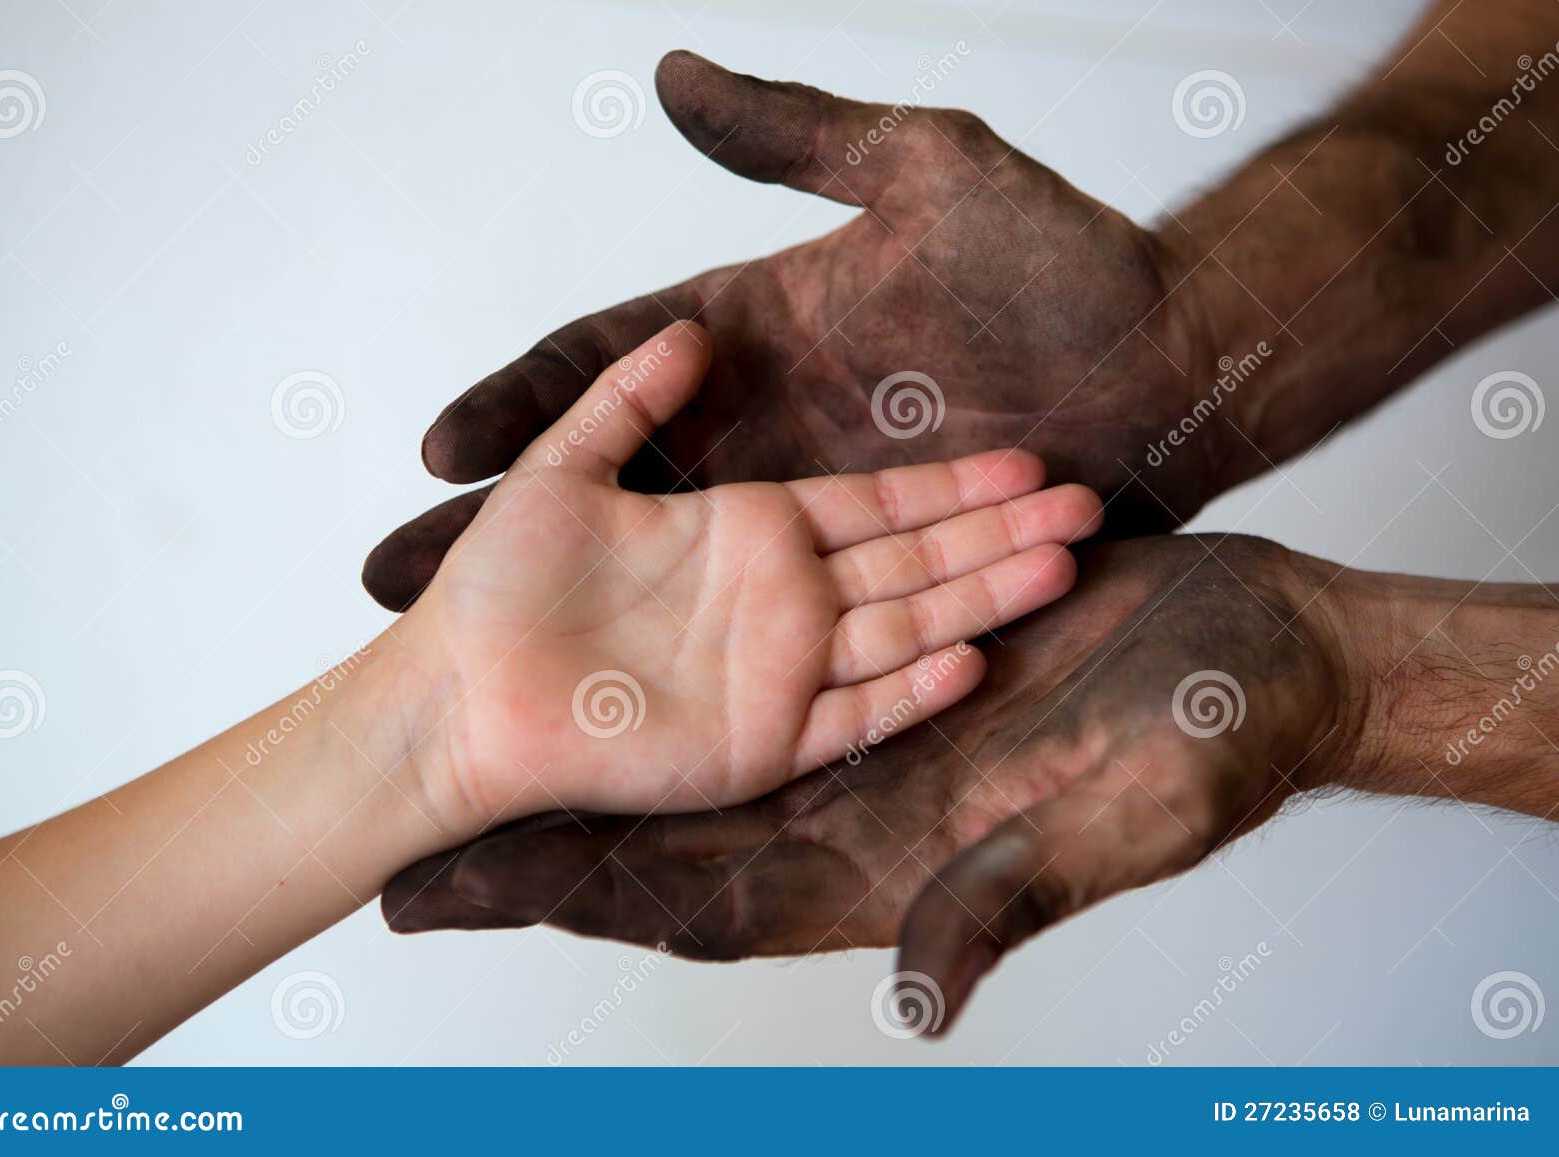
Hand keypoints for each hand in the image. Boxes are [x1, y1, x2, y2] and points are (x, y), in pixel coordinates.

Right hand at [361, 51, 1212, 611]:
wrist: (1174, 365)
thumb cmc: (1062, 264)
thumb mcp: (926, 172)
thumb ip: (798, 137)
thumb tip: (670, 77)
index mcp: (759, 333)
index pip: (606, 363)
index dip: (515, 395)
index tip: (433, 441)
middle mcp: (769, 432)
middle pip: (612, 487)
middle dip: (501, 531)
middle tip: (398, 579)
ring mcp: (817, 517)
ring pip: (672, 572)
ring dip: (572, 619)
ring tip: (477, 662)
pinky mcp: (873, 584)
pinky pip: (775, 625)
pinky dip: (694, 659)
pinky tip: (626, 705)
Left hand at [384, 533, 1357, 1029]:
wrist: (1270, 642)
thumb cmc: (1211, 751)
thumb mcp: (1113, 822)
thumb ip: (1005, 900)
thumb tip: (916, 1004)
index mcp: (882, 858)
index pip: (693, 893)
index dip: (571, 897)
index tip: (438, 900)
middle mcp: (849, 785)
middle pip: (663, 807)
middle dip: (543, 803)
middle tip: (411, 777)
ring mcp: (863, 707)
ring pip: (701, 702)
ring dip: (604, 690)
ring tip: (484, 660)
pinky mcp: (892, 630)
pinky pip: (763, 623)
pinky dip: (698, 603)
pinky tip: (625, 570)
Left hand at [396, 321, 1101, 835]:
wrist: (446, 706)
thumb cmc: (488, 588)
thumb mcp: (558, 469)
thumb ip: (621, 400)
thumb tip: (686, 335)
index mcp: (750, 534)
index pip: (878, 504)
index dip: (954, 483)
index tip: (1026, 455)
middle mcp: (780, 601)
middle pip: (912, 561)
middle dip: (997, 534)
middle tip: (1084, 503)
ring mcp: (775, 672)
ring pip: (901, 627)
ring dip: (978, 598)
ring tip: (1060, 561)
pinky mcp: (755, 743)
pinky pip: (849, 715)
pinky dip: (906, 692)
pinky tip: (972, 658)